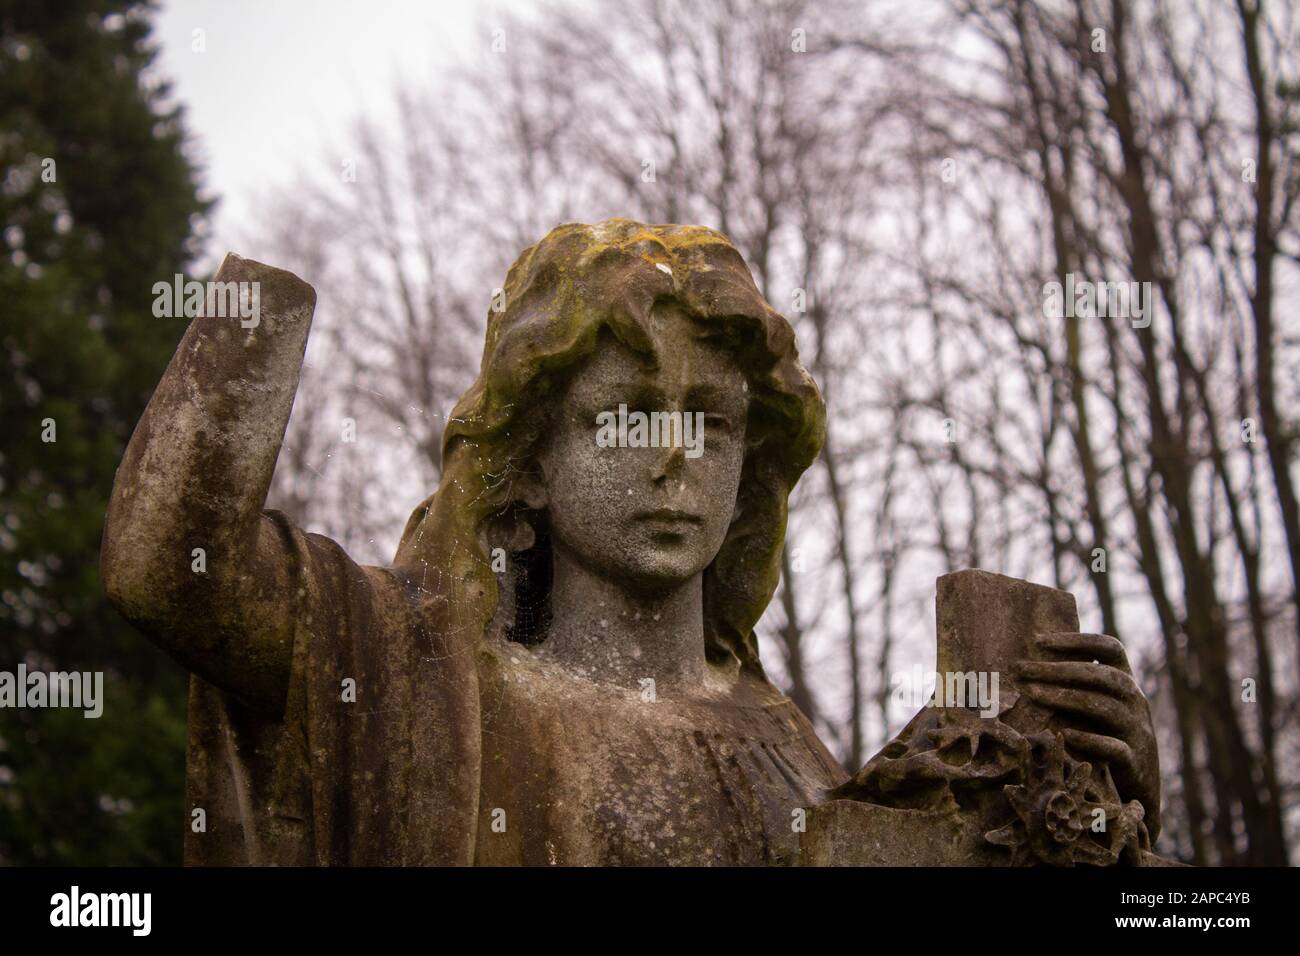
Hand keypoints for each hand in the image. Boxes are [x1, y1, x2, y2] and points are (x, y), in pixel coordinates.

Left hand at [1013, 632, 1160, 839]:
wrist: (1139, 785)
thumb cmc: (1105, 736)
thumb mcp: (1095, 707)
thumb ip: (1074, 686)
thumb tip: (1025, 665)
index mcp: (1126, 682)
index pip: (1110, 648)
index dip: (1076, 641)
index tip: (1038, 641)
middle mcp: (1136, 701)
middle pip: (1101, 675)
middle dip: (1058, 670)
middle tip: (1021, 669)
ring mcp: (1138, 730)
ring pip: (1104, 707)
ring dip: (1065, 699)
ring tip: (1032, 695)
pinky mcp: (1135, 761)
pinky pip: (1114, 747)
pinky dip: (1089, 740)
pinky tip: (1063, 734)